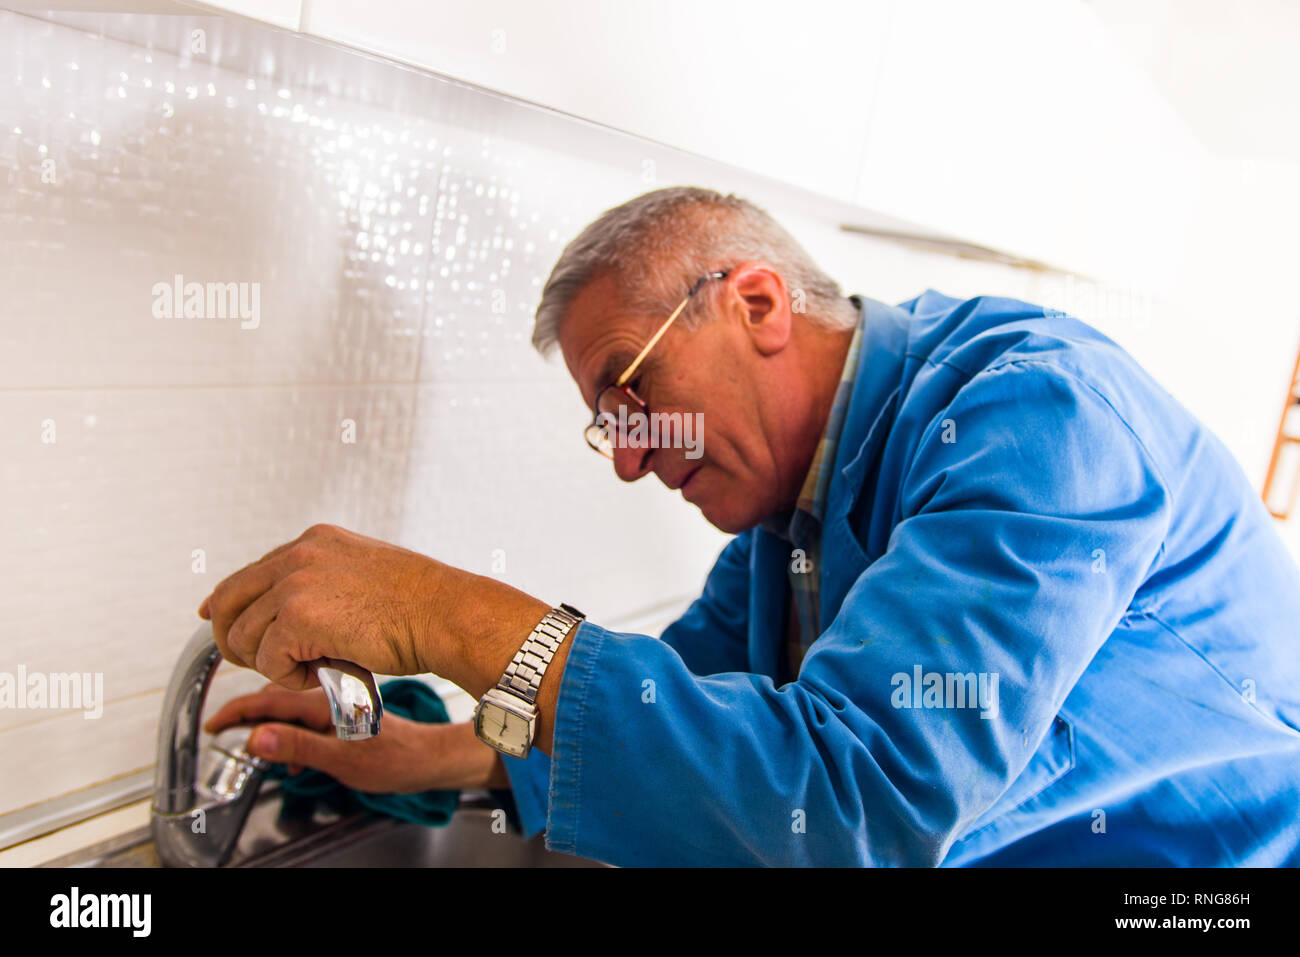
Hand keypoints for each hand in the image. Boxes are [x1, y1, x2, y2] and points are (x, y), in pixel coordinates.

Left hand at [198, 524, 442, 689]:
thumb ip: (322, 584)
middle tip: (266, 664)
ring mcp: (296, 583)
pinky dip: (291, 677)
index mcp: (315, 542)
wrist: (447, 615)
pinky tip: (325, 671)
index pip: (248, 574)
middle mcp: (300, 555)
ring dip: (276, 664)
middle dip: (236, 640)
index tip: (218, 621)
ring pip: (246, 638)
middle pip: (229, 602)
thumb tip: (288, 609)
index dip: (228, 605)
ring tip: (318, 667)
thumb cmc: (421, 605)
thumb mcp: (363, 575)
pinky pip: (268, 660)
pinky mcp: (299, 617)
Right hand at [203, 683, 497, 792]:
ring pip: (291, 692)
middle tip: (225, 725)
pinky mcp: (347, 698)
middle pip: (275, 687)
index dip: (235, 712)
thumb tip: (256, 738)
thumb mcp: (346, 758)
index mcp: (324, 698)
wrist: (432, 753)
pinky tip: (296, 742)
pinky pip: (308, 699)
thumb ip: (300, 746)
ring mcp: (339, 691)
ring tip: (259, 737)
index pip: (266, 700)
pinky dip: (292, 717)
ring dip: (270, 712)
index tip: (212, 725)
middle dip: (248, 706)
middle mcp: (329, 688)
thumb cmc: (397, 757)